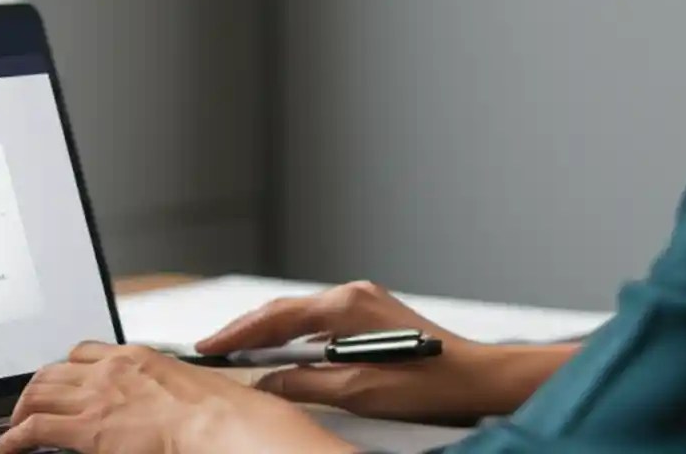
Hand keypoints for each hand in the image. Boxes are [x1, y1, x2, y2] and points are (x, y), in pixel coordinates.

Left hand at [0, 341, 357, 453]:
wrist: (217, 424)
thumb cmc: (217, 412)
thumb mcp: (187, 385)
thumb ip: (165, 386)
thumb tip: (165, 403)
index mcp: (135, 357)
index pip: (85, 352)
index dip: (67, 368)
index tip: (63, 380)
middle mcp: (109, 370)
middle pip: (54, 370)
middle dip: (38, 388)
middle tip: (31, 405)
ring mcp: (95, 397)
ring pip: (39, 393)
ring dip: (22, 410)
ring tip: (15, 426)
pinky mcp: (85, 428)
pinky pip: (34, 429)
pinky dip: (12, 439)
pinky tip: (5, 448)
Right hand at [196, 280, 561, 423]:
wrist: (477, 377)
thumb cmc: (427, 384)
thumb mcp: (358, 391)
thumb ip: (305, 384)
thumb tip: (266, 385)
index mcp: (345, 306)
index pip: (276, 317)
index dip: (238, 333)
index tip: (207, 347)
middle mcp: (352, 295)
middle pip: (284, 311)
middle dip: (247, 331)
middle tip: (212, 349)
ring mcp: (363, 302)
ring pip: (302, 316)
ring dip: (270, 335)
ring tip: (238, 353)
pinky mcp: (372, 314)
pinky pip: (321, 322)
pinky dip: (295, 338)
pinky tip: (283, 353)